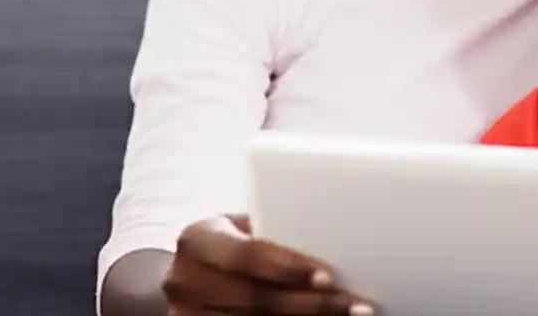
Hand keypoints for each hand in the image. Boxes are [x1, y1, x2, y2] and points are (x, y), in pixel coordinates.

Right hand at [163, 214, 374, 314]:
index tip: (329, 277)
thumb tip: (340, 235)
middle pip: (254, 299)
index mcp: (198, 239)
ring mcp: (186, 313)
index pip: (248, 254)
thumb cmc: (232, 246)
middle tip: (354, 306)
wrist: (189, 278)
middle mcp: (184, 279)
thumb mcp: (240, 230)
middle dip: (309, 305)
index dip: (289, 267)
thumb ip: (272, 230)